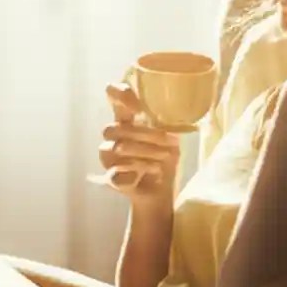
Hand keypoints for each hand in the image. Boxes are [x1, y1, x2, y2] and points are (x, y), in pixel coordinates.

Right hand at [96, 81, 180, 202]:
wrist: (161, 191)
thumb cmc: (164, 158)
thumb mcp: (171, 137)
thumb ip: (167, 122)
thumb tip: (176, 108)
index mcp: (126, 120)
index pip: (113, 96)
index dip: (120, 95)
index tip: (138, 106)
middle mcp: (113, 137)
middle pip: (115, 128)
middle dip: (145, 134)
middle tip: (171, 141)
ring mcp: (109, 158)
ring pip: (116, 149)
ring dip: (144, 152)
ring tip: (165, 158)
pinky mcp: (112, 179)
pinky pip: (115, 174)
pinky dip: (136, 172)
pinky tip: (152, 172)